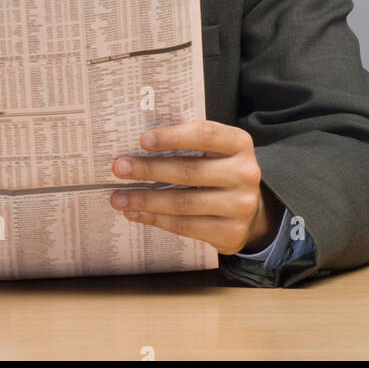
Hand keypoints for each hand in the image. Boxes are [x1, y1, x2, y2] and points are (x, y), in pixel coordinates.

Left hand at [110, 120, 281, 254]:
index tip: (142, 140)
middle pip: (189, 171)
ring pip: (183, 203)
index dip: (173, 136)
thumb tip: (138, 144)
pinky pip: (186, 226)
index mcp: (239, 143)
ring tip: (118, 197)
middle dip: (149, 170)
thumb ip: (188, 142)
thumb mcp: (214, 149)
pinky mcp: (231, 233)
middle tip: (119, 168)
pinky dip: (156, 219)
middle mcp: (245, 173)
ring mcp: (241, 206)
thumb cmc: (219, 169)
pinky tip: (137, 213)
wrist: (250, 208)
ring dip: (145, 199)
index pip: (205, 134)